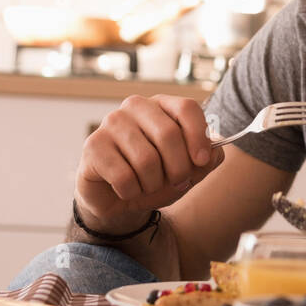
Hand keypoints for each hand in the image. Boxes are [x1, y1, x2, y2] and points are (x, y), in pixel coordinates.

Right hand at [75, 95, 224, 235]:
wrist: (119, 199)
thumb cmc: (156, 177)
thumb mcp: (189, 171)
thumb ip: (206, 160)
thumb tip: (213, 153)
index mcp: (162, 105)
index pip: (186, 108)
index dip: (198, 136)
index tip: (201, 160)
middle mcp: (135, 107)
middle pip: (168, 134)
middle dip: (178, 168)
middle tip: (176, 182)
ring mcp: (111, 123)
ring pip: (146, 160)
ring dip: (153, 184)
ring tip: (148, 186)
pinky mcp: (92, 145)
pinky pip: (124, 177)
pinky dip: (131, 192)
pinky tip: (126, 189)